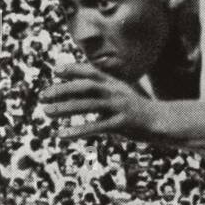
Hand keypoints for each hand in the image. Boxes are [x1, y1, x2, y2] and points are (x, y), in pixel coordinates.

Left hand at [39, 63, 159, 142]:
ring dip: (65, 108)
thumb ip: (103, 90)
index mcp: (114, 83)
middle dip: (63, 89)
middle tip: (43, 95)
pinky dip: (77, 130)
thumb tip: (79, 90)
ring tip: (46, 112)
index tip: (56, 70)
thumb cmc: (136, 110)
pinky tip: (62, 135)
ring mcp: (119, 107)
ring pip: (88, 106)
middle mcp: (116, 92)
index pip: (91, 72)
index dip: (73, 69)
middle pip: (86, 86)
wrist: (161, 122)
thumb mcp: (121, 94)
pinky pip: (96, 127)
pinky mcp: (122, 124)